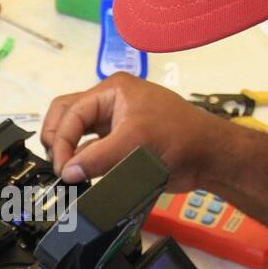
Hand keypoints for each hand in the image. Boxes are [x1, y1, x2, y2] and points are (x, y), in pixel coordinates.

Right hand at [40, 72, 223, 191]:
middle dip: (58, 140)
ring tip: (67, 174)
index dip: (62, 140)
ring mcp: (114, 125)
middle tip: (59, 166)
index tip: (63, 168)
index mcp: (112, 91)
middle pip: (67, 116)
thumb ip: (97, 158)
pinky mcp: (119, 145)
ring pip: (78, 134)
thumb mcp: (135, 143)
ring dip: (70, 152)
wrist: (209, 156)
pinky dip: (84, 163)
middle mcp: (109, 104)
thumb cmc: (179, 137)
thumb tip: (67, 173)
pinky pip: (92, 151)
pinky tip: (82, 177)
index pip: (71, 111)